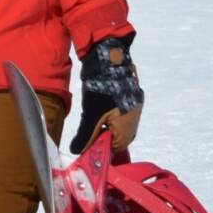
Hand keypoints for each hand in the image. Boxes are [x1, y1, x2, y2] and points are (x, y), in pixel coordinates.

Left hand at [69, 33, 143, 153]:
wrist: (110, 61)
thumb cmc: (102, 89)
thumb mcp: (91, 115)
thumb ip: (85, 135)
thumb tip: (77, 152)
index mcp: (128, 128)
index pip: (116, 149)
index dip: (101, 148)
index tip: (86, 146)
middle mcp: (135, 121)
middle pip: (118, 138)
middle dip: (102, 136)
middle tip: (87, 131)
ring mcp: (135, 109)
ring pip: (119, 126)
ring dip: (105, 126)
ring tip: (92, 117)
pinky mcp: (131, 99)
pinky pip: (121, 114)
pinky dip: (110, 116)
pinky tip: (100, 108)